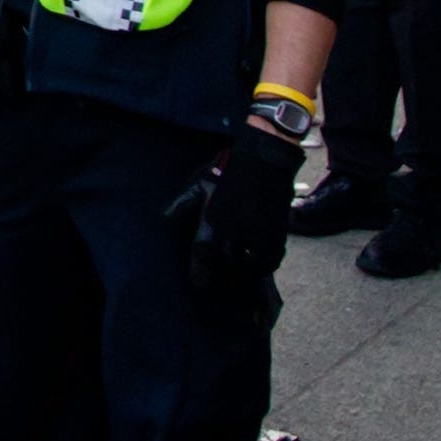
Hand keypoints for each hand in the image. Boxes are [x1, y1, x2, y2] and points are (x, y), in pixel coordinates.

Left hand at [164, 123, 304, 296]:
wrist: (265, 156)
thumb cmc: (228, 167)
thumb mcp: (200, 180)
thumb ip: (183, 201)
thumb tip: (163, 215)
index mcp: (214, 217)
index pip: (203, 252)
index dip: (200, 270)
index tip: (198, 284)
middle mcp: (236, 228)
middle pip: (228, 260)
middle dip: (225, 270)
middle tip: (224, 280)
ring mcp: (258, 231)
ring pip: (251, 263)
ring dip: (246, 268)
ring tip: (243, 273)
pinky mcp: (277, 232)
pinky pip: (272, 259)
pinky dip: (266, 264)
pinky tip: (262, 264)